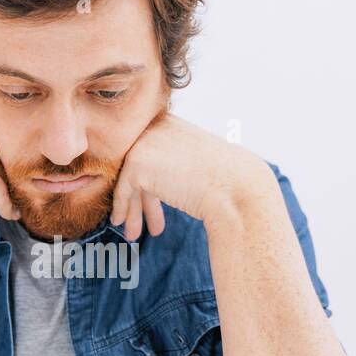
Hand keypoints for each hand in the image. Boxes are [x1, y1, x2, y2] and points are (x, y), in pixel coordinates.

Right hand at [0, 105, 19, 232]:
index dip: (2, 150)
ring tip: (7, 201)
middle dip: (7, 171)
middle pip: (8, 154)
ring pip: (8, 175)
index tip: (5, 164)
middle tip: (15, 186)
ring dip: (7, 190)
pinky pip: (6, 197)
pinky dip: (8, 208)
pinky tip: (9, 214)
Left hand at [108, 110, 275, 239]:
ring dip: (131, 207)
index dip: (150, 182)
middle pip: (138, 165)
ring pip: (129, 178)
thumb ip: (174, 164)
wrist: (234, 189)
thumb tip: (157, 180)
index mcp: (171, 123)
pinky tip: (121, 223)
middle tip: (142, 220)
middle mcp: (155, 126)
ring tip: (133, 232)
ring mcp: (144, 142)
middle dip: (139, 197)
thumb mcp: (196, 163)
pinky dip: (122, 207)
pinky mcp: (136, 161)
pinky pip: (123, 189)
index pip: (151, 153)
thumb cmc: (226, 180)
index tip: (151, 205)